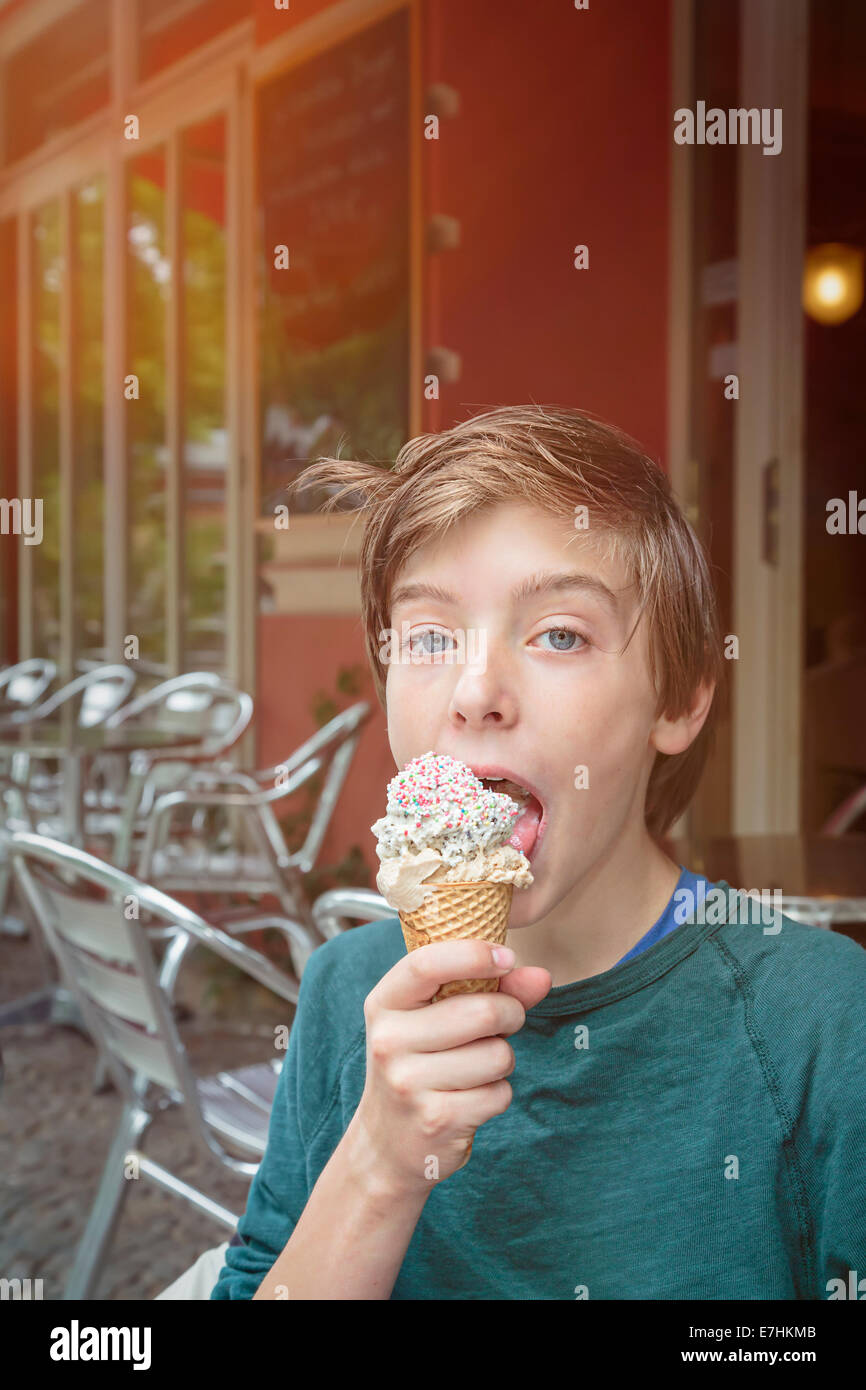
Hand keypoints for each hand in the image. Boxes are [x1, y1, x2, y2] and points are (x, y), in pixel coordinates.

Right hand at [349, 940, 551, 1197]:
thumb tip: (541, 976)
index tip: (507, 958)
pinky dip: (497, 1094)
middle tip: (502, 1024)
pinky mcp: (435, 1120)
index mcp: (385, 1003)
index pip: (426, 964)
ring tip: (476, 1067)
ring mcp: (408, 1083)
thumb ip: (490, 990)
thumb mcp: (438, 1018)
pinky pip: (499, 1093)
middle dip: (511, 1014)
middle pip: (483, 1011)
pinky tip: (470, 1099)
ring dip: (502, 1060)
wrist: (388, 1141)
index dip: (474, 954)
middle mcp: (389, 1041)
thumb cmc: (421, 1063)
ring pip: (498, 1055)